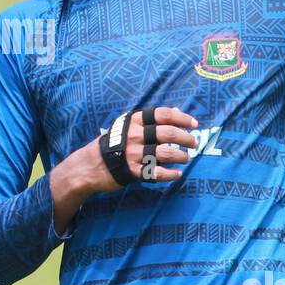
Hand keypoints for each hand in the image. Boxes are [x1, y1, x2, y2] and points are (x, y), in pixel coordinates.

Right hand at [51, 107, 199, 233]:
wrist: (90, 165)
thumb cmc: (114, 142)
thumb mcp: (128, 125)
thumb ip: (151, 119)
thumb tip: (176, 110)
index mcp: (134, 121)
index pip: (162, 114)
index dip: (181, 118)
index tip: (194, 124)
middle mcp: (134, 135)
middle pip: (167, 133)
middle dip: (186, 138)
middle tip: (194, 143)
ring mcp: (133, 154)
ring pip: (165, 153)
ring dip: (181, 156)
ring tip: (186, 158)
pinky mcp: (132, 171)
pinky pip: (156, 172)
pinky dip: (170, 174)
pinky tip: (177, 174)